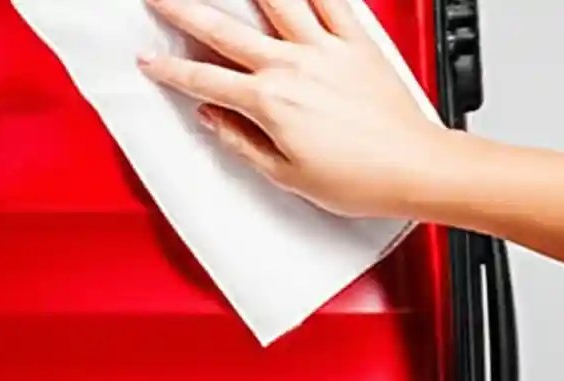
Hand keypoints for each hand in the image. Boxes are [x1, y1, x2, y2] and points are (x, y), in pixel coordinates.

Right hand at [138, 0, 464, 217]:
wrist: (414, 168)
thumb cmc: (359, 179)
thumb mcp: (286, 174)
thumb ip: (242, 141)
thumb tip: (212, 119)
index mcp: (270, 104)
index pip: (204, 79)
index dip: (169, 69)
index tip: (150, 61)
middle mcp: (294, 67)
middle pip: (224, 29)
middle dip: (182, 10)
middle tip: (159, 0)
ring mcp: (326, 49)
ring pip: (275, 0)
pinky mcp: (356, 42)